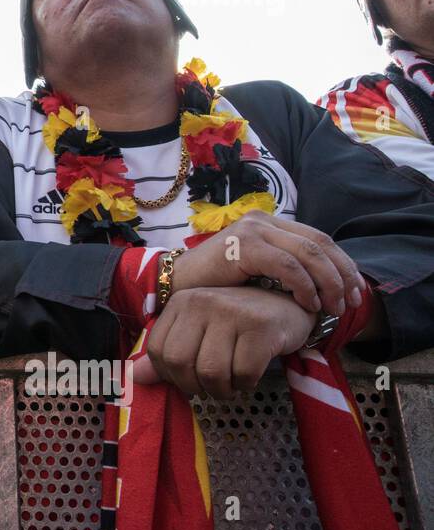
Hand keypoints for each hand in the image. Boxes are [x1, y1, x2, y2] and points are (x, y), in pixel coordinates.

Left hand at [138, 286, 314, 398]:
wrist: (289, 307)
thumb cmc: (239, 324)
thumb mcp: (200, 333)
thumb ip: (168, 355)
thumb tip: (134, 377)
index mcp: (181, 302)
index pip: (158, 351)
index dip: (171, 375)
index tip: (191, 378)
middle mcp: (202, 301)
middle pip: (180, 362)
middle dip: (195, 386)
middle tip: (213, 385)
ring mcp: (231, 311)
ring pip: (211, 372)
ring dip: (222, 389)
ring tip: (232, 381)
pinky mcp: (260, 326)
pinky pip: (243, 373)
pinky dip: (246, 383)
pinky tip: (251, 374)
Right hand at [171, 210, 364, 316]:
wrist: (175, 286)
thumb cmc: (216, 286)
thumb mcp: (258, 274)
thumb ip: (285, 271)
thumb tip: (327, 289)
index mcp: (270, 224)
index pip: (319, 240)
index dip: (344, 266)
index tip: (356, 293)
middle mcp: (263, 220)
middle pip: (320, 244)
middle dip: (342, 275)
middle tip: (351, 303)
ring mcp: (253, 229)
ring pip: (308, 253)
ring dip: (328, 283)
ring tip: (333, 309)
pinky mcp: (244, 244)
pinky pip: (287, 265)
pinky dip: (304, 285)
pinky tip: (308, 303)